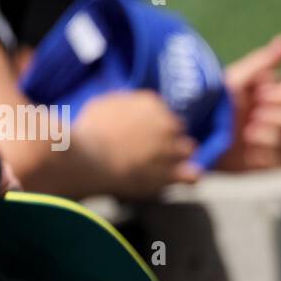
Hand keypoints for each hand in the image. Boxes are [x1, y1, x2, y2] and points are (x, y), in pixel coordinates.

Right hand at [72, 89, 201, 198]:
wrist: (88, 158)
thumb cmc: (88, 130)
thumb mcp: (102, 105)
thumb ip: (121, 103)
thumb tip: (128, 103)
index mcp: (151, 103)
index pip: (162, 111)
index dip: (155, 123)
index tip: (145, 132)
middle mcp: (166, 123)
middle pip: (176, 129)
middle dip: (168, 138)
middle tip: (153, 149)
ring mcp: (171, 149)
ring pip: (187, 150)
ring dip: (179, 156)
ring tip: (165, 164)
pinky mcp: (170, 173)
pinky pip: (192, 174)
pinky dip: (189, 175)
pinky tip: (185, 177)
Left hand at [215, 35, 280, 171]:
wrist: (196, 132)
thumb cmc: (215, 102)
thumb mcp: (237, 79)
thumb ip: (262, 62)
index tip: (264, 94)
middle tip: (255, 116)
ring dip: (272, 134)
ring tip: (247, 133)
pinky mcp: (274, 164)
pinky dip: (268, 155)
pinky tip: (249, 151)